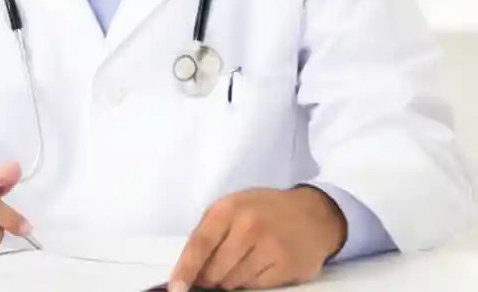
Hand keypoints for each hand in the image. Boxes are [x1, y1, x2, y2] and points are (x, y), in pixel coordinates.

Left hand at [168, 187, 347, 290]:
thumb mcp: (233, 207)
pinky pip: (256, 286)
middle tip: (216, 271)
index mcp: (229, 209)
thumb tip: (189, 268)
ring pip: (234, 282)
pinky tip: (260, 265)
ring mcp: (270, 247)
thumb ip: (209, 232)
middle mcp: (249, 227)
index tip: (177, 287)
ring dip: (231, 280)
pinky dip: (252, 281)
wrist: (314, 214)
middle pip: (215, 270)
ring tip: (243, 261)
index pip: (200, 244)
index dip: (185, 269)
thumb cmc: (265, 210)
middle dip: (210, 277)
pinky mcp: (287, 266)